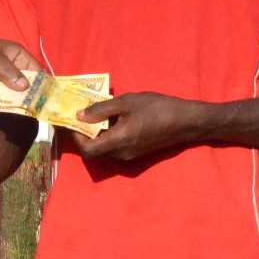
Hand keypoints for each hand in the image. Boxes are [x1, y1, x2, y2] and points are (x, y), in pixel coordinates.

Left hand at [0, 32, 39, 102]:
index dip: (40, 85)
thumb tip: (25, 87)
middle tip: (12, 101)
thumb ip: (8, 71)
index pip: (37, 73)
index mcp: (20, 58)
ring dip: (2, 100)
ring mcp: (3, 84)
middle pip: (26, 90)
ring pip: (11, 99)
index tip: (39, 98)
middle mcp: (15, 72)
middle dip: (20, 98)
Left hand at [69, 92, 206, 159]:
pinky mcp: (136, 152)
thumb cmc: (156, 108)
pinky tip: (112, 117)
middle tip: (81, 114)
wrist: (185, 121)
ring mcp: (129, 155)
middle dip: (83, 135)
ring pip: (103, 149)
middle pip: (93, 151)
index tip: (72, 120)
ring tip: (96, 112)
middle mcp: (121, 154)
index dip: (75, 137)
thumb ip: (101, 110)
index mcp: (117, 141)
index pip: (87, 150)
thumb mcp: (126, 102)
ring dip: (96, 134)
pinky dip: (107, 135)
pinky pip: (114, 147)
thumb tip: (78, 116)